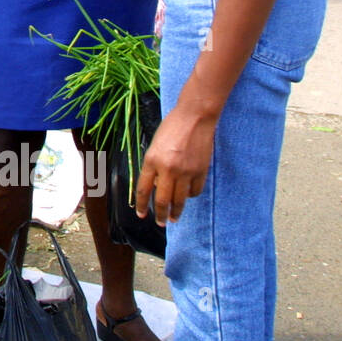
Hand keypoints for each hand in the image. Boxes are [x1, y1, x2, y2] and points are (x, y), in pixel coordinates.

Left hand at [134, 106, 217, 225]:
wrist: (194, 117)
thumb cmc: (171, 128)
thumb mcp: (155, 145)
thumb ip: (153, 165)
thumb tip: (156, 185)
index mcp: (151, 160)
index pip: (143, 189)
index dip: (141, 204)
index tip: (141, 214)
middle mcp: (167, 168)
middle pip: (162, 200)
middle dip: (160, 215)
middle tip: (160, 223)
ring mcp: (185, 171)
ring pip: (180, 200)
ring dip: (176, 212)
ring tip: (174, 218)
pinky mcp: (200, 171)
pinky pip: (194, 191)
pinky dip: (190, 196)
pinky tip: (187, 197)